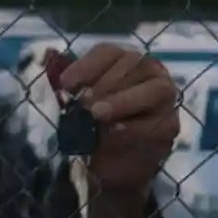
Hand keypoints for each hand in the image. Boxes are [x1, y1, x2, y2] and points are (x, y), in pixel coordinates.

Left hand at [57, 44, 178, 193]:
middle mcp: (149, 71)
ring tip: (97, 115)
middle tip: (84, 105)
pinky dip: (134, 128)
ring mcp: (165, 96)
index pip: (107, 52)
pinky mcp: (170, 125)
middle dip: (105, 85)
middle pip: (132, 66)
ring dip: (122, 101)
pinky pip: (156, 123)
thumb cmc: (94, 126)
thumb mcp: (76, 106)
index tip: (65, 84)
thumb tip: (47, 56)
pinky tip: (113, 133)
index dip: (86, 66)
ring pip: (151, 90)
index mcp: (123, 60)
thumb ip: (67, 84)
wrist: (112, 165)